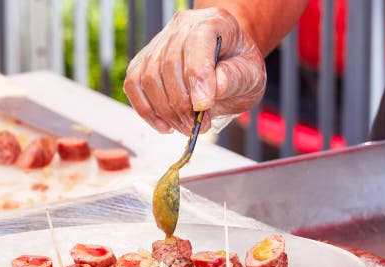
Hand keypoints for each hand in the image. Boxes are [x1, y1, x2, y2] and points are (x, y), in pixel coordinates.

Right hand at [123, 7, 265, 134]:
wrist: (225, 62)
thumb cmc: (238, 67)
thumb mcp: (251, 74)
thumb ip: (236, 78)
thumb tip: (215, 87)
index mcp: (213, 22)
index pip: (197, 42)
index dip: (197, 76)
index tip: (203, 106)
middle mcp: (181, 27)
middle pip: (169, 65)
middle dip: (182, 104)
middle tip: (197, 127)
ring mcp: (158, 43)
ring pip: (149, 78)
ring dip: (165, 112)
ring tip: (185, 127)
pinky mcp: (143, 62)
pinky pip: (133, 86)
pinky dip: (146, 111)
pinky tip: (164, 124)